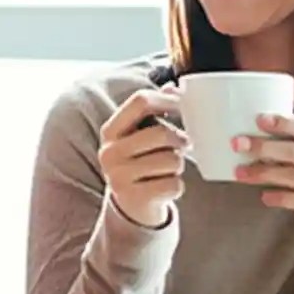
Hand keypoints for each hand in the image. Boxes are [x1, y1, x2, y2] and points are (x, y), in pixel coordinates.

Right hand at [97, 84, 188, 227]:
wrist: (130, 207)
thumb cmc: (140, 163)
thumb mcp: (139, 136)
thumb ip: (154, 111)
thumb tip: (172, 87)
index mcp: (110, 131)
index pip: (140, 101)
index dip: (168, 100)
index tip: (184, 106)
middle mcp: (109, 153)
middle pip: (161, 133)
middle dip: (179, 139)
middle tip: (183, 144)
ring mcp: (119, 177)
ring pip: (172, 160)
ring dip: (178, 165)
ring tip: (168, 168)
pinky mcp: (135, 198)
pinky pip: (174, 184)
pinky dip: (177, 186)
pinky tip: (164, 187)